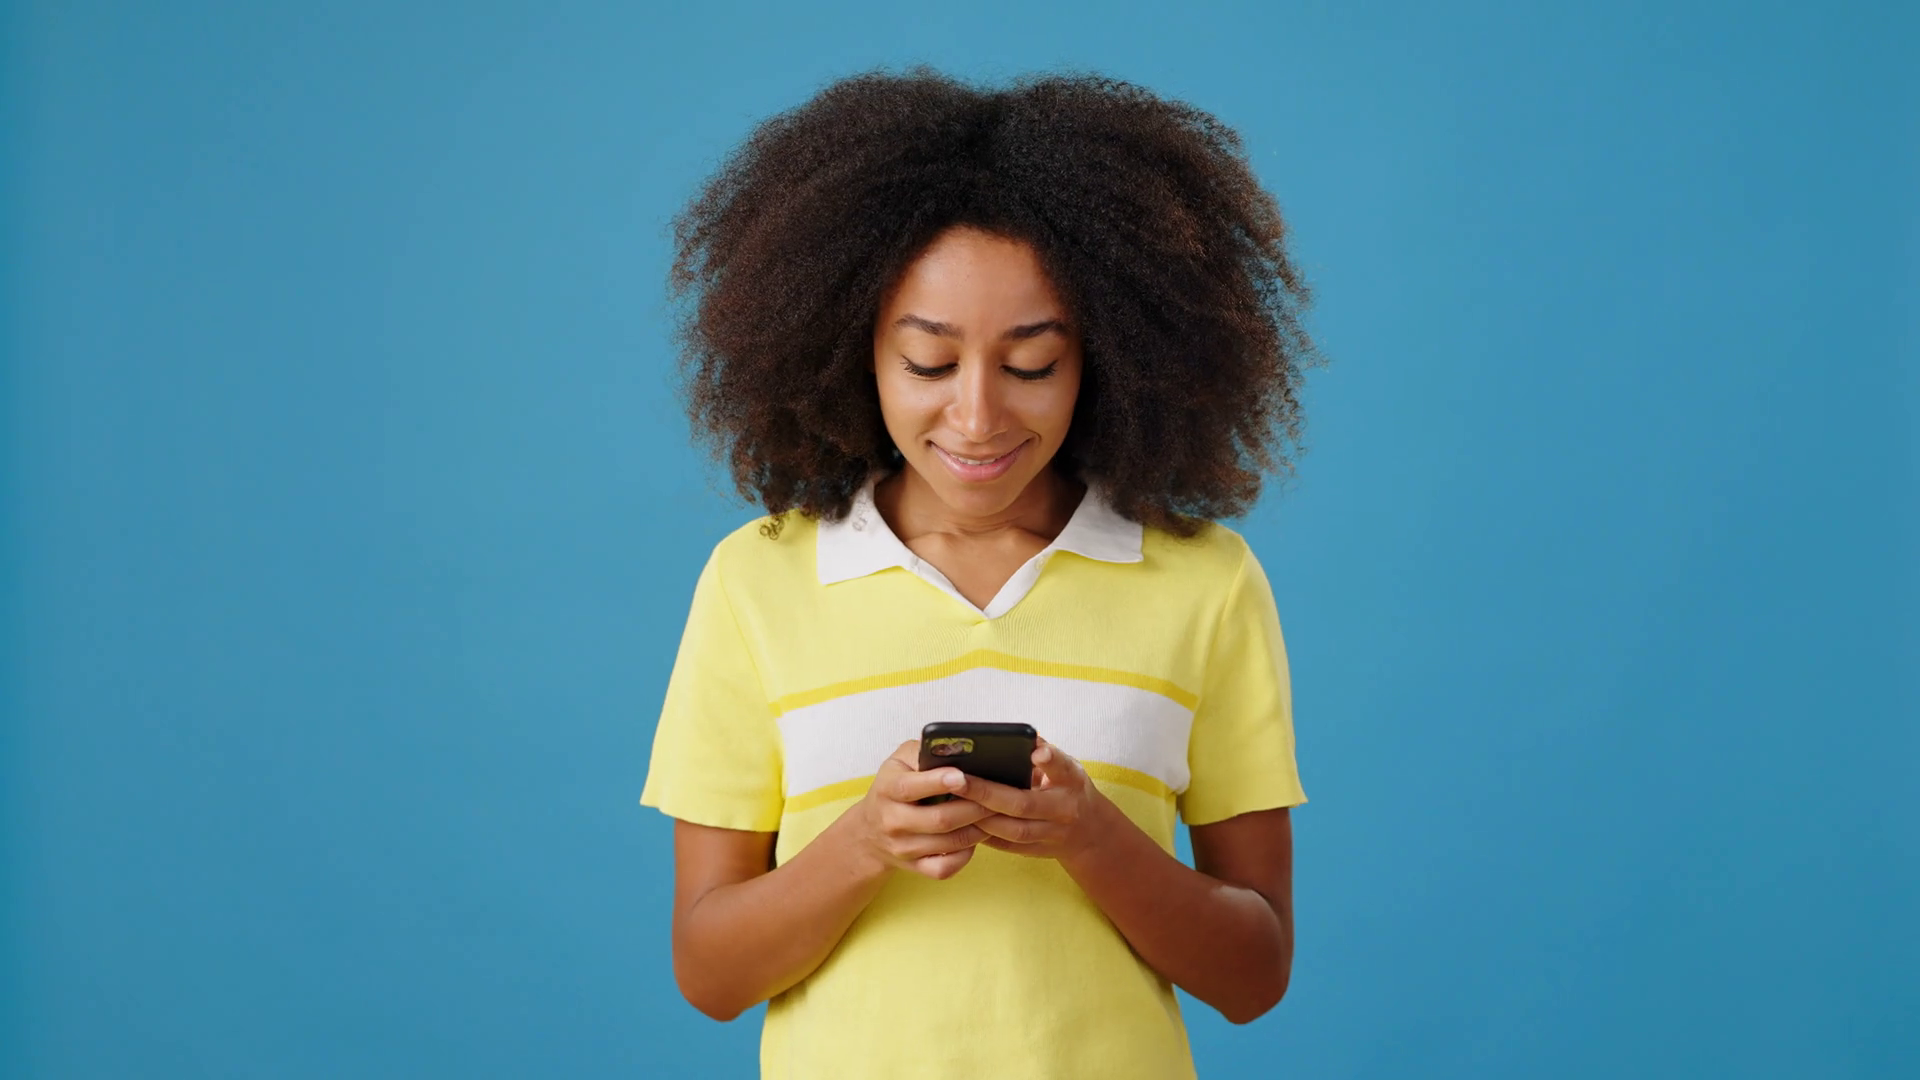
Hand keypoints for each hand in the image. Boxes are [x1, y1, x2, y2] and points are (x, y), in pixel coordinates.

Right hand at [845, 740, 992, 879]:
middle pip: (940, 819)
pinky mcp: (914, 868)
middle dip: (974, 808)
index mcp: (887, 789)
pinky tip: (974, 838)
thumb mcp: (900, 760)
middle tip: (998, 798)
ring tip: (994, 815)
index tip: (963, 777)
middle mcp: (892, 821)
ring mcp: (903, 848)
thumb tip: (959, 749)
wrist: (869, 830)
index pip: (912, 787)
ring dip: (978, 829)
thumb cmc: (894, 785)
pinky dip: (965, 855)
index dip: (939, 782)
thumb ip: (926, 752)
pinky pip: (945, 868)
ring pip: (949, 843)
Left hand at [961, 738, 1113, 863]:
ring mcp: (1051, 834)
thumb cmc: (1070, 790)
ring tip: (953, 803)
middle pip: (1024, 804)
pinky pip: (1007, 846)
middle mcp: (1064, 809)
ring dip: (981, 818)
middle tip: (958, 780)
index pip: (1062, 768)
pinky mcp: (1037, 852)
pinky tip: (962, 823)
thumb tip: (1019, 735)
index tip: (1035, 752)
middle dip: (987, 793)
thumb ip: (1044, 752)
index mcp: (1072, 782)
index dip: (1050, 760)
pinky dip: (984, 836)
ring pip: (1013, 830)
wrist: (1090, 833)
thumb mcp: (1067, 768)